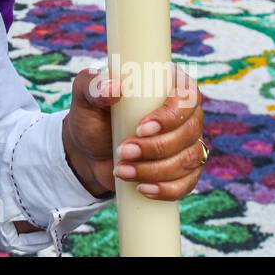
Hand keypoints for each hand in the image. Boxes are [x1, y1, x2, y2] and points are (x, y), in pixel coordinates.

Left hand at [63, 67, 204, 200]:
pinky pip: (188, 183)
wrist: (88, 152)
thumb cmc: (91, 116)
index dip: (170, 116)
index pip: (188, 96)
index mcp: (167, 85)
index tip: (140, 129)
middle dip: (156, 147)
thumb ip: (93, 85)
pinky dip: (166, 189)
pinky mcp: (184, 169)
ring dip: (155, 170)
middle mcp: (184, 112)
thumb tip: (115, 86)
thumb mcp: (85, 96)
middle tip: (124, 151)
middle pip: (189, 131)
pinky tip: (143, 189)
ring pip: (189, 159)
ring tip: (122, 170)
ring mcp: (187, 142)